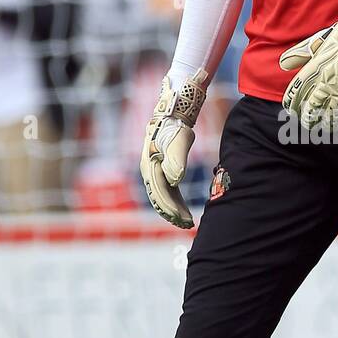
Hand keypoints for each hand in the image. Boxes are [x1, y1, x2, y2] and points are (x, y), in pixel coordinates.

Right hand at [139, 67, 208, 227]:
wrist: (171, 112)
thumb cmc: (175, 126)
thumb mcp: (177, 141)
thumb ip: (176, 160)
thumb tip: (175, 180)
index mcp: (150, 166)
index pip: (159, 192)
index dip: (170, 208)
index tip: (182, 218)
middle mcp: (149, 171)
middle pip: (160, 197)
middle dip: (173, 213)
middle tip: (188, 225)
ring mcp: (155, 171)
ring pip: (163, 196)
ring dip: (174, 210)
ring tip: (187, 222)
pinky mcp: (162, 169)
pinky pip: (167, 190)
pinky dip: (175, 201)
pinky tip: (184, 210)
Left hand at [279, 0, 337, 128]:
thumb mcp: (315, 43)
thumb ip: (298, 55)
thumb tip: (283, 64)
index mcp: (314, 71)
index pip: (297, 94)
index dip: (292, 105)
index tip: (291, 110)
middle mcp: (327, 84)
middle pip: (312, 110)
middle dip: (308, 119)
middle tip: (307, 124)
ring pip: (332, 116)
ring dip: (327, 123)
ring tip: (324, 126)